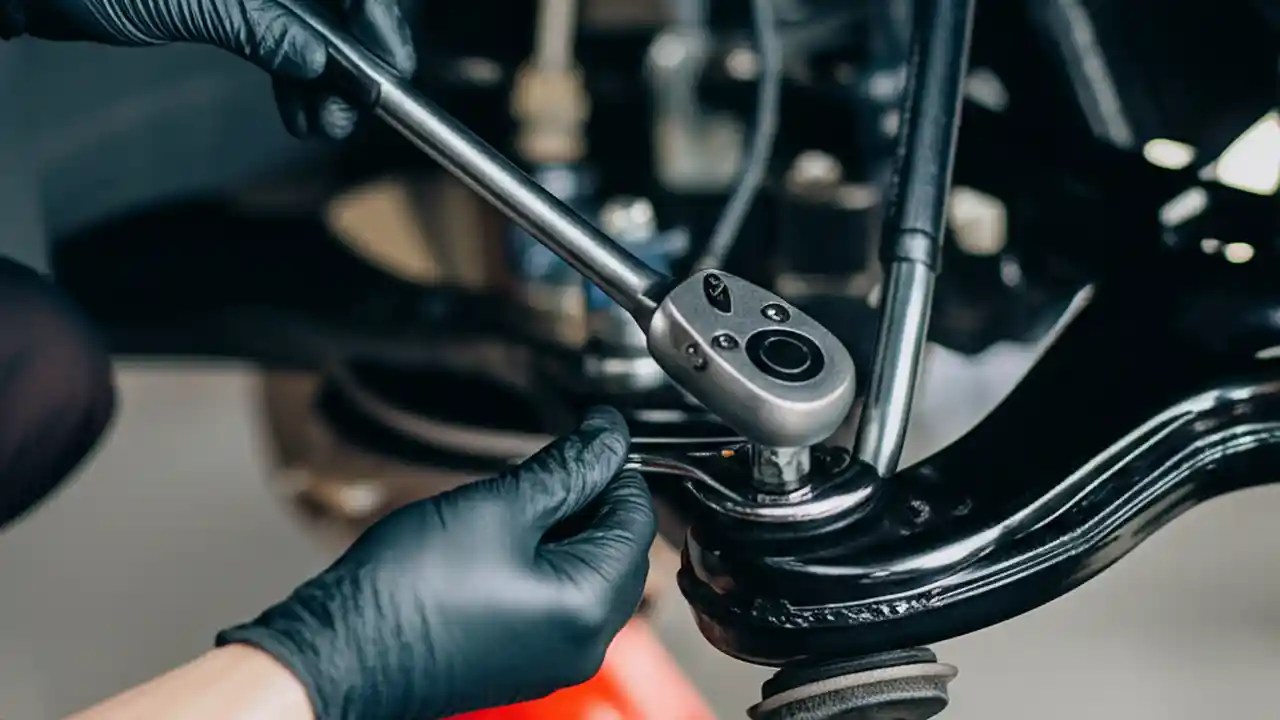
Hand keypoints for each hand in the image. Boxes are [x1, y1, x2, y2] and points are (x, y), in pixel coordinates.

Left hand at [16, 0, 415, 138]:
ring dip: (324, 81)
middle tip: (347, 113)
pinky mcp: (229, 3)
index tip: (389, 67)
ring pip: (314, 28)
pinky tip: (297, 112)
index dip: (379, 17)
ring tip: (319, 125)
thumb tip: (316, 61)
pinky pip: (282, 40)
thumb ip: (260, 26)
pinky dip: (294, 78)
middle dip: (352, 62)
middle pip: (338, 5)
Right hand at [216, 407, 657, 719]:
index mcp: (590, 606)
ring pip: (584, 570)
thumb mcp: (500, 506)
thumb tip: (607, 437)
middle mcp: (584, 643)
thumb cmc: (408, 590)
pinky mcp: (522, 659)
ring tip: (510, 501)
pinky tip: (498, 537)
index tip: (592, 432)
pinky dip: (540, 559)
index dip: (615, 466)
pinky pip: (554, 597)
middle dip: (588, 497)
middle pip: (616, 547)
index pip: (636, 518)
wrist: (340, 654)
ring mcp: (553, 657)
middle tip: (543, 464)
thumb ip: (566, 469)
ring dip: (561, 526)